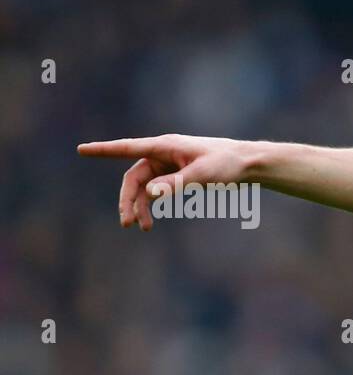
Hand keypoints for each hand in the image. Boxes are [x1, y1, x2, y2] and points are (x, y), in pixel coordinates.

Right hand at [77, 134, 254, 230]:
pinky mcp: (176, 174)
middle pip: (134, 177)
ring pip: (144, 187)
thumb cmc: (226, 164)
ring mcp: (168, 164)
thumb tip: (150, 193)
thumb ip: (175, 183)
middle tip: (127, 223)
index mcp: (164, 146)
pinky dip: (151, 205)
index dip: (103, 150)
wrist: (248, 164)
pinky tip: (150, 221)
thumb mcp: (202, 175)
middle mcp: (162, 153)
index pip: (128, 148)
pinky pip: (156, 190)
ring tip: (142, 228)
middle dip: (128, 200)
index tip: (81, 150)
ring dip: (140, 207)